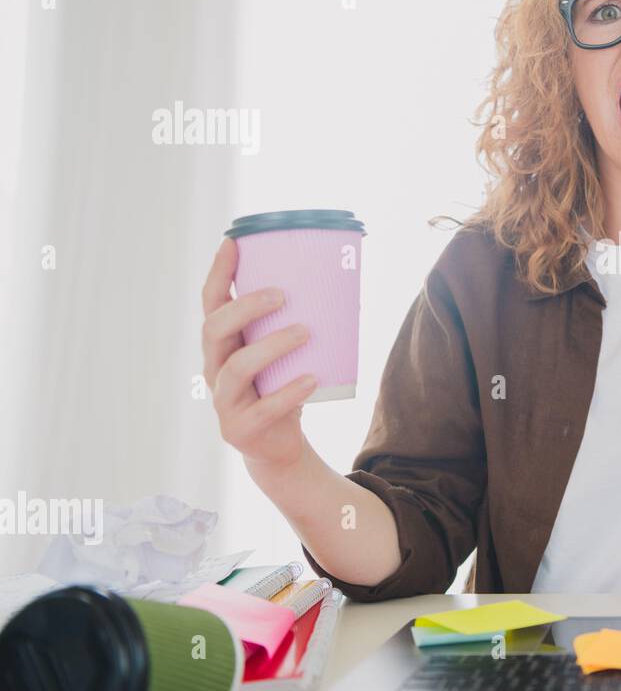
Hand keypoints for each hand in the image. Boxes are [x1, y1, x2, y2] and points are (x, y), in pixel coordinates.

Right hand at [201, 238, 315, 469]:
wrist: (277, 447)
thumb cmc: (282, 388)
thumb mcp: (282, 355)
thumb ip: (294, 324)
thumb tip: (340, 282)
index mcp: (223, 345)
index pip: (210, 303)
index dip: (217, 273)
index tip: (232, 242)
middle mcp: (214, 368)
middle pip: (214, 330)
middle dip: (244, 307)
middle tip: (281, 294)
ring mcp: (224, 401)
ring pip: (235, 368)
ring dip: (271, 346)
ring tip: (305, 332)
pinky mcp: (241, 429)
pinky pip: (263, 408)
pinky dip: (289, 392)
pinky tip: (312, 380)